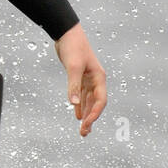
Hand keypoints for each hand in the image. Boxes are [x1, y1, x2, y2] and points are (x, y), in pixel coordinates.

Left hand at [54, 22, 106, 136]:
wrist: (67, 33)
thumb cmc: (73, 47)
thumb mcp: (73, 67)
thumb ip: (73, 85)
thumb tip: (72, 103)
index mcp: (99, 78)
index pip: (100, 100)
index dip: (94, 114)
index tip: (86, 124)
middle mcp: (96, 80)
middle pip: (95, 104)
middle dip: (90, 119)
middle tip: (84, 133)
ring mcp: (88, 79)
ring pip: (88, 101)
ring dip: (85, 114)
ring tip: (82, 129)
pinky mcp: (79, 77)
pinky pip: (81, 95)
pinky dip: (79, 105)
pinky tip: (77, 114)